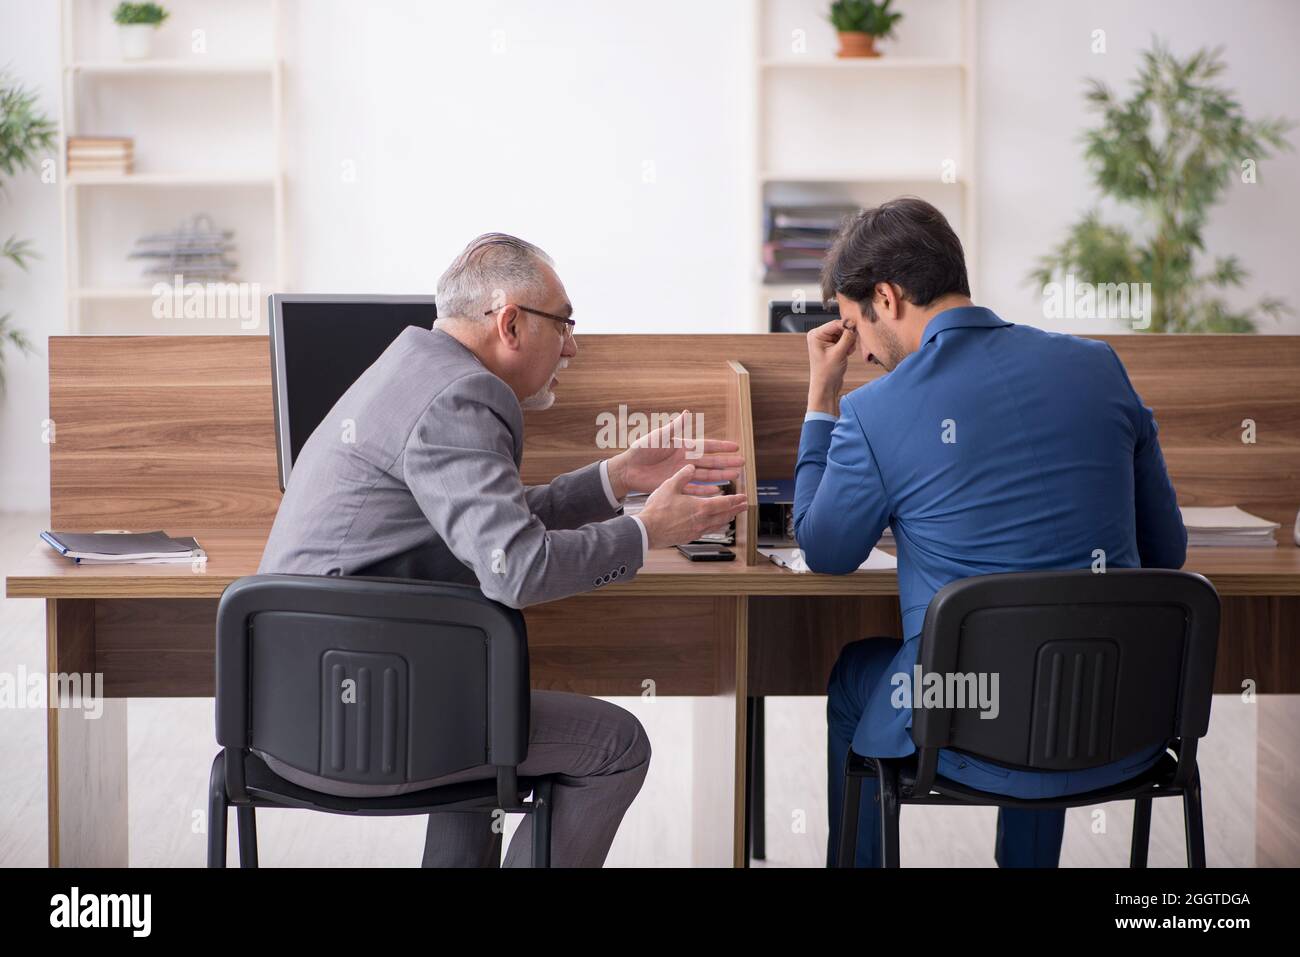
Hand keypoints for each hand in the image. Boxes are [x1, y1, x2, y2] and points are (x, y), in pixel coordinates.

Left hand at [607, 409, 743, 497]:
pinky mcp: (675, 485)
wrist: (628, 468)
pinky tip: (717, 491)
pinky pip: (694, 488)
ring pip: (706, 475)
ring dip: (720, 476)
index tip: (736, 447)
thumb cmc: (641, 450)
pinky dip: (705, 490)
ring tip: (735, 476)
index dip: (721, 447)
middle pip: (711, 462)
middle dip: (726, 462)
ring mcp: (682, 473)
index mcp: (683, 447)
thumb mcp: (659, 437)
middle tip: (742, 463)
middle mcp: (685, 460)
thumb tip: (687, 413)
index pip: (707, 446)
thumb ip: (674, 427)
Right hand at [636, 464, 749, 549]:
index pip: (724, 503)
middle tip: (744, 506)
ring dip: (727, 519)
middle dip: (736, 510)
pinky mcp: (690, 537)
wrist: (648, 531)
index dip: (735, 500)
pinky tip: (713, 526)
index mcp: (701, 507)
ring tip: (732, 516)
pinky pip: (708, 531)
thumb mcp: (669, 487)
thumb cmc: (657, 510)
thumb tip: (691, 467)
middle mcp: (702, 521)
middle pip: (725, 515)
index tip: (743, 497)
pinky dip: (715, 527)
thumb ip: (682, 475)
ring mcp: (697, 531)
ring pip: (717, 525)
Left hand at [807, 318, 856, 414]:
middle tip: (849, 348)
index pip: (836, 323)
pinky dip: (848, 345)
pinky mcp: (832, 345)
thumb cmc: (827, 373)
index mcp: (816, 334)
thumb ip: (847, 337)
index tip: (857, 331)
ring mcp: (826, 340)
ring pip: (845, 333)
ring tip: (846, 353)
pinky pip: (845, 339)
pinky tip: (846, 354)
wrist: (826, 387)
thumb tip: (854, 324)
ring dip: (849, 342)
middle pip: (841, 327)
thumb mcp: (839, 353)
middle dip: (848, 337)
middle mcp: (819, 335)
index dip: (848, 327)